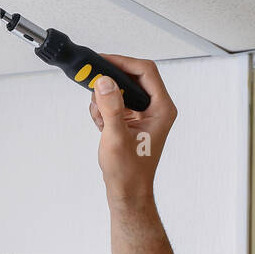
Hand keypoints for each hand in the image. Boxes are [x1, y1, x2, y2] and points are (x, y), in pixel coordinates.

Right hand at [87, 55, 176, 204]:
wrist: (127, 192)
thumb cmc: (130, 172)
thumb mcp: (116, 137)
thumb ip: (111, 107)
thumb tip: (105, 82)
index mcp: (161, 109)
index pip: (145, 72)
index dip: (123, 63)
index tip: (103, 62)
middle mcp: (155, 109)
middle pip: (132, 78)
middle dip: (110, 83)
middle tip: (92, 82)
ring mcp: (144, 115)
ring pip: (121, 91)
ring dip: (104, 99)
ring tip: (100, 117)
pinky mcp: (132, 121)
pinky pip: (115, 104)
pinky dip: (103, 110)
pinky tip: (101, 125)